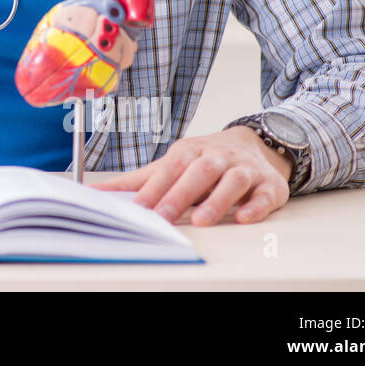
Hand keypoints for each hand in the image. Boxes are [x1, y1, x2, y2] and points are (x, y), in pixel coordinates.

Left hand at [90, 126, 291, 225]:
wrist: (254, 144)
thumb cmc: (205, 159)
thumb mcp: (171, 163)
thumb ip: (138, 180)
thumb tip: (96, 191)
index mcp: (190, 151)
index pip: (170, 168)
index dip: (154, 188)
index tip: (139, 208)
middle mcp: (218, 157)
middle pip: (199, 171)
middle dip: (180, 194)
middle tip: (163, 217)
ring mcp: (244, 170)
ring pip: (232, 181)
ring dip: (217, 200)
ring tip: (202, 220)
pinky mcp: (268, 185)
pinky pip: (264, 194)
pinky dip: (255, 206)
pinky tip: (244, 218)